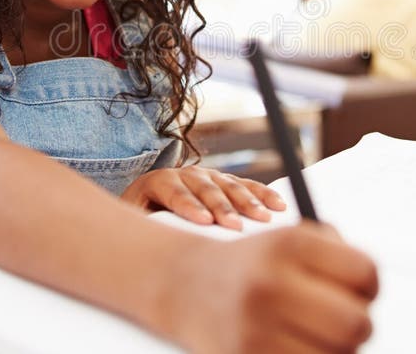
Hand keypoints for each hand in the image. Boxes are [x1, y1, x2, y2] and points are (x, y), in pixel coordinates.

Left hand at [121, 166, 285, 229]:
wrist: (148, 202)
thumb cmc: (143, 218)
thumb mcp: (137, 221)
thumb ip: (150, 227)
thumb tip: (164, 242)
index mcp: (159, 181)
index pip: (175, 192)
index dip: (190, 206)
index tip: (205, 221)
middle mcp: (186, 174)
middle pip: (207, 189)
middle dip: (222, 207)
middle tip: (234, 226)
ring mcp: (208, 176)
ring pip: (230, 185)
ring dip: (248, 202)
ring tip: (262, 218)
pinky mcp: (226, 182)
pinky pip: (248, 186)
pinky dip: (263, 195)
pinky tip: (277, 206)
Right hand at [164, 223, 378, 352]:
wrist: (187, 285)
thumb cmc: (253, 265)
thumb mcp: (289, 238)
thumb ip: (338, 254)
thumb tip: (371, 289)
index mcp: (289, 244)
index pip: (364, 271)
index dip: (371, 286)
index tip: (362, 291)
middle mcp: (271, 284)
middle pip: (356, 322)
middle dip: (359, 325)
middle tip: (345, 321)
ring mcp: (256, 327)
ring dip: (335, 349)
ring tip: (317, 334)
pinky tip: (297, 346)